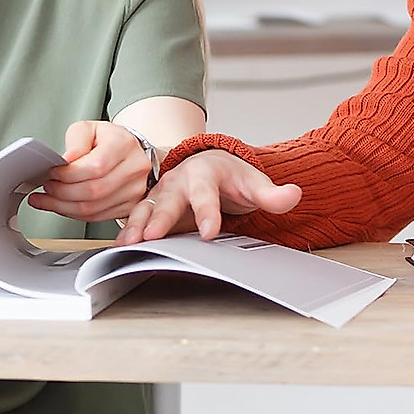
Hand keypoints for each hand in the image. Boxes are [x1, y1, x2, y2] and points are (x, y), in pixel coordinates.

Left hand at [26, 120, 154, 222]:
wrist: (130, 152)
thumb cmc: (108, 140)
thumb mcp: (89, 129)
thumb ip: (76, 142)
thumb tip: (66, 161)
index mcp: (124, 145)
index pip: (95, 167)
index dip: (69, 174)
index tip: (53, 172)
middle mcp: (134, 168)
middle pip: (93, 191)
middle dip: (62, 192)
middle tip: (47, 186)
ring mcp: (134, 190)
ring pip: (93, 209)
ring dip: (63, 207)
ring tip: (48, 198)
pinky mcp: (129, 206)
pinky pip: (96, 217)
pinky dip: (73, 214)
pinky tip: (61, 206)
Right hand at [115, 149, 301, 243]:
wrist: (209, 164)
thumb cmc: (230, 177)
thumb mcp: (253, 182)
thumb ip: (272, 194)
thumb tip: (294, 195)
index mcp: (205, 173)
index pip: (206, 194)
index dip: (207, 213)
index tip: (210, 232)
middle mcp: (179, 181)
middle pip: (169, 200)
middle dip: (160, 219)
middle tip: (151, 237)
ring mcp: (162, 194)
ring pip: (146, 209)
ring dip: (135, 226)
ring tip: (128, 244)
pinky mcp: (151, 208)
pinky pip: (135, 219)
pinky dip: (125, 232)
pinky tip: (118, 249)